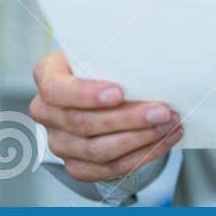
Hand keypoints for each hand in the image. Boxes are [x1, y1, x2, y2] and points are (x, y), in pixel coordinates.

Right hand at [29, 50, 182, 183]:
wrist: (99, 85)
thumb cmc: (102, 61)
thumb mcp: (102, 46)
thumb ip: (114, 49)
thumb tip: (150, 49)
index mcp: (47, 76)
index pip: (55, 90)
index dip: (85, 95)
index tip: (118, 92)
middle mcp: (47, 112)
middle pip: (82, 123)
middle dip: (128, 119)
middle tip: (162, 110)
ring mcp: (60, 142)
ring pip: (97, 151)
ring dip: (139, 139)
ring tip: (168, 124)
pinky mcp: (77, 165)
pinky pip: (109, 169)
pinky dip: (141, 156)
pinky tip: (163, 140)